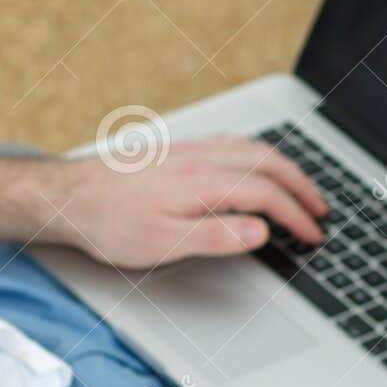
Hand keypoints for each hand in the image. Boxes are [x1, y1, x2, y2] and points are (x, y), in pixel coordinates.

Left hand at [49, 134, 328, 269]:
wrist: (66, 197)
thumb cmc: (107, 223)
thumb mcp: (162, 244)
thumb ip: (216, 236)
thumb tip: (261, 230)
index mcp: (202, 183)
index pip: (266, 195)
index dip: (296, 215)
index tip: (312, 234)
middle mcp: (199, 159)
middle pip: (268, 163)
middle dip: (302, 186)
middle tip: (321, 210)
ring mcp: (188, 151)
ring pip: (252, 148)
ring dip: (284, 167)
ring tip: (300, 188)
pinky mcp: (175, 151)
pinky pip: (232, 143)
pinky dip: (258, 154)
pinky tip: (256, 164)